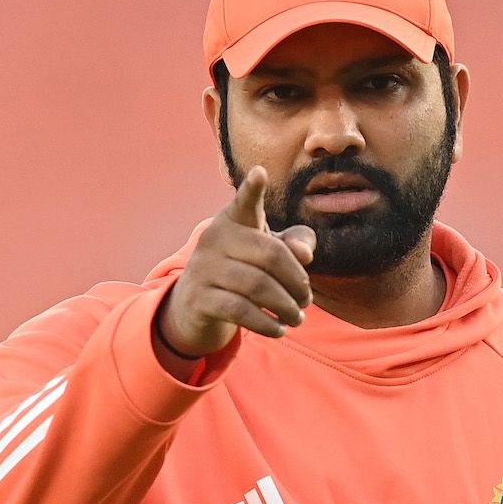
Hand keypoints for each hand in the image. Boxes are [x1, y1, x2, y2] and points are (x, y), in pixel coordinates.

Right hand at [157, 167, 316, 357]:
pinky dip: (266, 323)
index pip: (245, 203)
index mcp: (234, 220)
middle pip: (271, 254)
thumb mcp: (269, 253)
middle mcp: (215, 238)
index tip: (260, 173)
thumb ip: (294, 243)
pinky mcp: (199, 298)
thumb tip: (305, 254)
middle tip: (307, 299)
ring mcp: (204, 268)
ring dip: (286, 306)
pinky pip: (240, 310)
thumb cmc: (242, 270)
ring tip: (298, 317)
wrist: (195, 306)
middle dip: (296, 281)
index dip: (252, 190)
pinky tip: (280, 330)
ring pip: (257, 286)